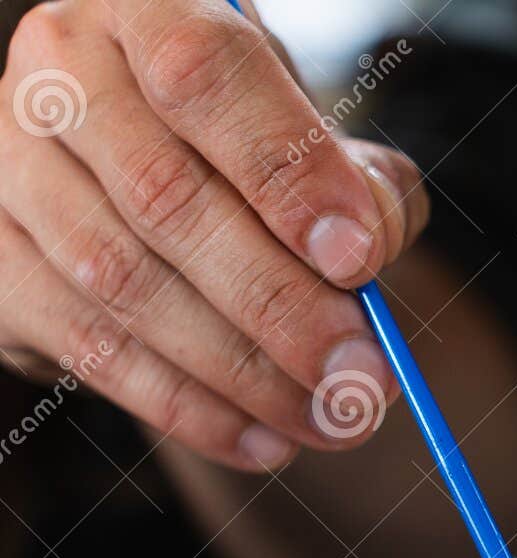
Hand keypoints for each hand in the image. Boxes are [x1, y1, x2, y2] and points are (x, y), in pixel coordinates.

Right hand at [0, 0, 428, 468]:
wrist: (171, 182)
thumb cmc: (267, 160)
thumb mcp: (332, 149)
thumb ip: (366, 190)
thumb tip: (362, 255)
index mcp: (147, 11)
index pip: (205, 76)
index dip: (286, 171)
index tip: (358, 260)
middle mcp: (60, 75)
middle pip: (165, 198)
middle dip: (280, 306)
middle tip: (362, 382)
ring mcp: (11, 168)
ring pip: (124, 283)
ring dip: (242, 372)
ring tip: (332, 422)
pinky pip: (91, 349)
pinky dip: (189, 408)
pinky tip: (265, 440)